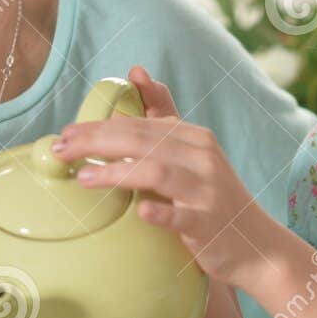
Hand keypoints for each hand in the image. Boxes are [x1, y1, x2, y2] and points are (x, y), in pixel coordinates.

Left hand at [50, 66, 277, 285]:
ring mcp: (206, 191)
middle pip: (142, 141)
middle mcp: (201, 157)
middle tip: (61, 148)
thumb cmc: (213, 198)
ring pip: (158, 172)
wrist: (256, 245)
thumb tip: (137, 72)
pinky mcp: (209, 224)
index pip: (138, 124)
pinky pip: (182, 217)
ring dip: (118, 172)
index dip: (99, 126)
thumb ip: (163, 115)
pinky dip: (162, 213)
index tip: (65, 133)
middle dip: (97, 142)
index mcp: (193, 138)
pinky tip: (140, 213)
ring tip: (83, 178)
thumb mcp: (192, 152)